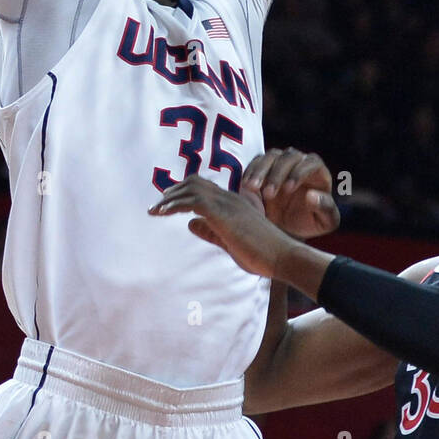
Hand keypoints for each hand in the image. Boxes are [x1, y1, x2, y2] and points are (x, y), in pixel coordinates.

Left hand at [149, 174, 295, 278]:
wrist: (283, 256)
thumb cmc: (262, 253)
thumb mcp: (231, 242)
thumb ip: (211, 232)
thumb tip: (191, 224)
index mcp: (233, 203)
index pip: (203, 187)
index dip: (182, 193)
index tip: (166, 205)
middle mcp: (230, 198)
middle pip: (194, 182)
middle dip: (172, 192)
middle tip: (157, 207)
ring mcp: (228, 203)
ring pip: (192, 187)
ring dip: (170, 198)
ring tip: (155, 210)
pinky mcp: (224, 214)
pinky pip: (194, 201)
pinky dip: (175, 205)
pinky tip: (164, 214)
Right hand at [242, 147, 339, 239]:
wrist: (288, 227)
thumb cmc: (311, 222)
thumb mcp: (325, 221)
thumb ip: (324, 208)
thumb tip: (312, 195)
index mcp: (318, 172)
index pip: (312, 163)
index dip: (300, 173)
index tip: (288, 189)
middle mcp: (300, 162)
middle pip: (289, 157)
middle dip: (277, 174)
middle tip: (268, 194)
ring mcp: (281, 162)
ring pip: (271, 156)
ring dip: (260, 170)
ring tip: (251, 188)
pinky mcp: (264, 166)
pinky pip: (256, 162)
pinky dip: (250, 171)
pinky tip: (245, 186)